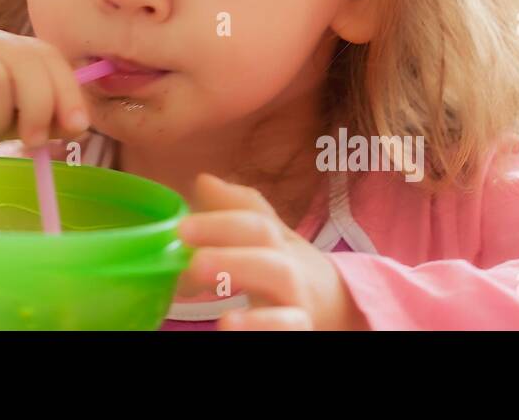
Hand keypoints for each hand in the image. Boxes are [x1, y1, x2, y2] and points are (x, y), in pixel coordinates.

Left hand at [177, 173, 369, 330]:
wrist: (337, 306)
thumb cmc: (286, 266)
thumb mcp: (268, 235)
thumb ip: (237, 209)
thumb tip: (203, 180)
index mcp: (280, 245)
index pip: (256, 227)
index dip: (220, 224)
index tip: (181, 228)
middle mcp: (293, 278)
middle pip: (274, 268)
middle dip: (234, 262)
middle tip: (194, 263)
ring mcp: (298, 312)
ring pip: (288, 315)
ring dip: (257, 319)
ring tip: (223, 320)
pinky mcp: (297, 335)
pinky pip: (288, 337)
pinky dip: (263, 334)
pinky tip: (231, 330)